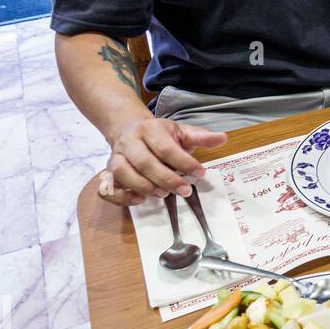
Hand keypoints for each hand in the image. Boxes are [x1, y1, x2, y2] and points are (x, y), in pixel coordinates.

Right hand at [97, 117, 227, 206]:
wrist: (128, 128)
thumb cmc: (160, 135)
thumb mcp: (181, 131)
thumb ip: (200, 137)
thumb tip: (222, 138)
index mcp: (150, 129)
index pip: (166, 148)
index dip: (184, 163)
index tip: (200, 174)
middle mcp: (129, 142)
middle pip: (145, 162)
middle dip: (167, 179)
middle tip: (185, 190)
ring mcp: (116, 157)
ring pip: (123, 173)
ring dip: (145, 187)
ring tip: (164, 194)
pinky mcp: (108, 171)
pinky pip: (107, 187)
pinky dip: (122, 196)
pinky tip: (140, 200)